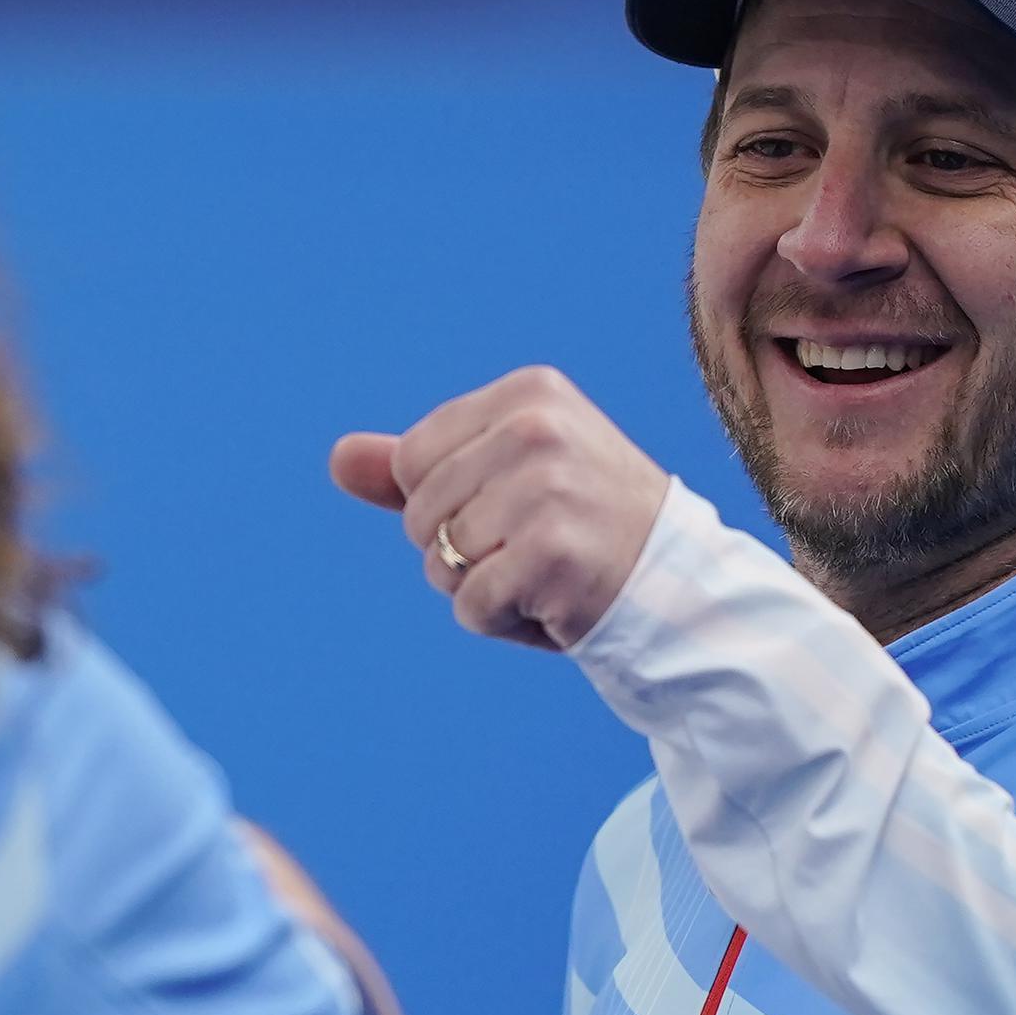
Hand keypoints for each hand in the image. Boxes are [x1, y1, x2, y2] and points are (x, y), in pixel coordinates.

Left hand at [332, 366, 669, 650]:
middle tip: (533, 547)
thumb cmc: (583, 528)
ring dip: (480, 587)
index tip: (513, 507)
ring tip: (543, 574)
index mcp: (527, 395)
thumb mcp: (504, 478)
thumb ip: (419, 466)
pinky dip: (499, 620)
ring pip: (439, 561)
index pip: (412, 460)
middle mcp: (536, 429)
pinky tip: (552, 604)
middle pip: (418, 512)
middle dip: (459, 549)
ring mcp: (546, 490)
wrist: (677, 588)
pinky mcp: (552, 553)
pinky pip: (470, 605)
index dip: (445, 502)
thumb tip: (338, 457)